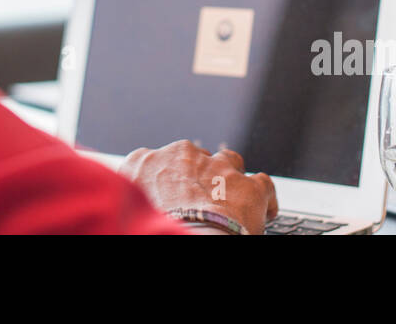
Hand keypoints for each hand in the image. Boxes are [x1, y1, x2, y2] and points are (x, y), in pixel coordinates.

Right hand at [118, 139, 277, 233]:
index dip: (161, 180)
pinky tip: (262, 212)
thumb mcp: (132, 208)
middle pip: (192, 158)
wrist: (183, 238)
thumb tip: (147, 210)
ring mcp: (217, 167)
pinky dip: (264, 198)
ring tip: (231, 202)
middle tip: (196, 203)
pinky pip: (262, 184)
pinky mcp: (248, 186)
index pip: (149, 162)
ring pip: (229, 161)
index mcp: (145, 163)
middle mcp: (182, 156)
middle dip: (197, 176)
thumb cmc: (152, 229)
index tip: (165, 194)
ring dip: (230, 179)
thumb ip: (139, 200)